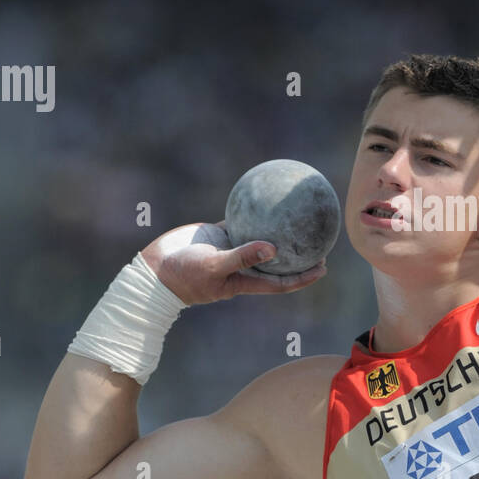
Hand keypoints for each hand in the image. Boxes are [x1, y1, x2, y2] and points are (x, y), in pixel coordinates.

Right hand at [140, 221, 326, 304]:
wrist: (155, 270)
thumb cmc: (184, 275)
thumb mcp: (214, 267)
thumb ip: (242, 257)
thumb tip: (274, 248)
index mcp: (245, 280)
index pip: (281, 282)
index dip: (303, 277)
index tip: (323, 267)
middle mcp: (242, 267)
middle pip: (277, 263)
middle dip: (298, 256)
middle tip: (320, 243)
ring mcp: (230, 251)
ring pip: (259, 241)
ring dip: (277, 233)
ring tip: (297, 217)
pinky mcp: (217, 236)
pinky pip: (240, 223)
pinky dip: (251, 213)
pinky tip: (262, 197)